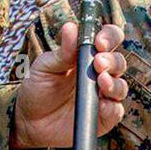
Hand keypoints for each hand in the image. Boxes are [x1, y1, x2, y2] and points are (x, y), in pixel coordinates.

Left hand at [12, 21, 126, 148]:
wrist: (29, 122)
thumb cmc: (37, 89)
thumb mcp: (45, 67)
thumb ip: (62, 51)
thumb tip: (71, 27)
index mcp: (87, 56)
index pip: (108, 40)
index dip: (109, 37)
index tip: (99, 42)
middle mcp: (99, 74)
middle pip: (119, 62)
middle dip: (112, 60)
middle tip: (99, 62)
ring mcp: (102, 96)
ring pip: (120, 86)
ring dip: (114, 82)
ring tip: (101, 80)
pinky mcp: (103, 118)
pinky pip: (115, 111)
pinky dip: (111, 107)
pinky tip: (101, 104)